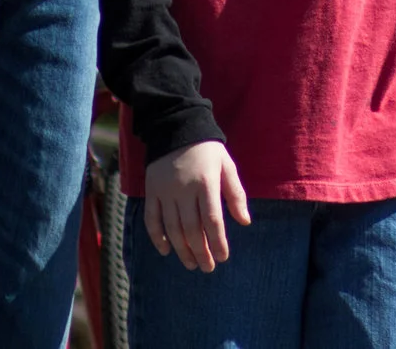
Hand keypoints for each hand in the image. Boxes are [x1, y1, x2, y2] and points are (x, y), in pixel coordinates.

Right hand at [144, 140, 249, 271]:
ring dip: (182, 250)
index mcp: (206, 183)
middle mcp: (184, 190)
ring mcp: (165, 192)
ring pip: (172, 229)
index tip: (223, 257)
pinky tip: (166, 251)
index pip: (213, 220)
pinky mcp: (151, 191)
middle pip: (192, 229)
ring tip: (191, 264)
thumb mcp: (227, 166)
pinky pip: (152, 220)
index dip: (218, 242)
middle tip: (208, 267)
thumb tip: (244, 222)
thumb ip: (236, 194)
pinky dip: (157, 238)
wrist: (176, 127)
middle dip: (201, 252)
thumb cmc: (208, 150)